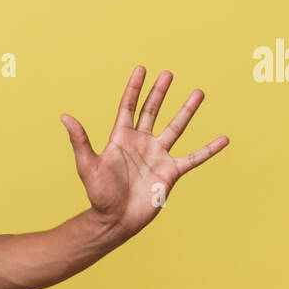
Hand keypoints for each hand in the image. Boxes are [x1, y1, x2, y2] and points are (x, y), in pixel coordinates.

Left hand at [60, 66, 228, 238]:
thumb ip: (80, 140)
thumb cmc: (99, 194)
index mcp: (121, 138)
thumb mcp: (87, 165)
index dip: (134, 89)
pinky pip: (194, 158)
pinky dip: (209, 149)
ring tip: (198, 92)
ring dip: (187, 111)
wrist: (115, 220)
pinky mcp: (171, 172)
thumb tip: (64, 116)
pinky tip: (224, 139)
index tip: (142, 69)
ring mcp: (157, 156)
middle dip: (159, 92)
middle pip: (152, 111)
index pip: (128, 107)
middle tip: (168, 73)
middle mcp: (141, 143)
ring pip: (176, 127)